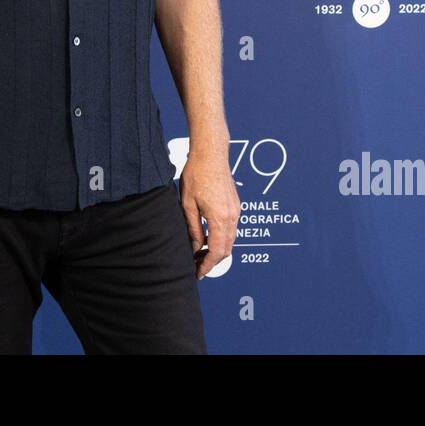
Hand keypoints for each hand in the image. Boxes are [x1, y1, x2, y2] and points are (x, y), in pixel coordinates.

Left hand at [179, 146, 239, 279]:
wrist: (211, 153)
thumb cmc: (197, 174)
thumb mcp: (188, 204)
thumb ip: (193, 228)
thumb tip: (195, 248)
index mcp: (221, 218)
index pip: (217, 252)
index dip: (207, 265)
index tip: (198, 272)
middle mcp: (233, 216)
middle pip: (227, 249)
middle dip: (213, 261)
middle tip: (197, 266)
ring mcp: (236, 210)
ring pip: (230, 240)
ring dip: (217, 249)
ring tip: (200, 253)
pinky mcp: (235, 205)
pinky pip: (231, 229)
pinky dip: (221, 238)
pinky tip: (207, 237)